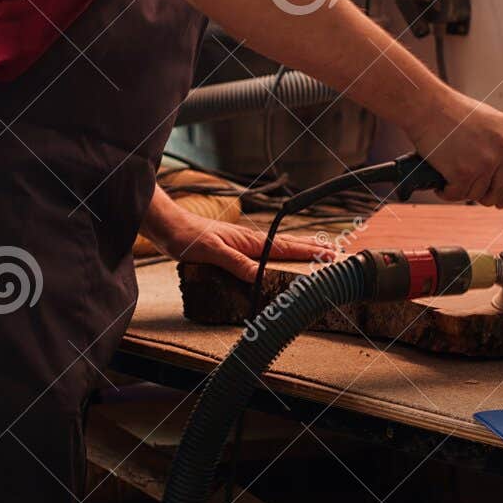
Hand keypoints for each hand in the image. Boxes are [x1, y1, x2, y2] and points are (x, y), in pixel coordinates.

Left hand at [142, 193, 323, 281]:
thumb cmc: (187, 237)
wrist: (168, 227)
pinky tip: (277, 261)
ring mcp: (242, 245)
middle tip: (335, 255)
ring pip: (277, 249)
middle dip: (312, 250)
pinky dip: (277, 257)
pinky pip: (263, 255)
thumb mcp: (212, 252)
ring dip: (298, 253)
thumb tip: (259, 276)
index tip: (332, 255)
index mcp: (251, 241)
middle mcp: (250, 242)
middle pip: (289, 246)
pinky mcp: (232, 250)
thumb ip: (236, 263)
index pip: (288, 247)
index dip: (311, 252)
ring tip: (316, 256)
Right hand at [406, 93, 502, 208]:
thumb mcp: (491, 122)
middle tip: (473, 192)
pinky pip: (458, 195)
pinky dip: (447, 192)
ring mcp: (486, 161)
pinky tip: (442, 183)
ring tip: (451, 176)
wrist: (427, 107)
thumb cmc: (452, 112)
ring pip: (479, 195)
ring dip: (463, 191)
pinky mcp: (465, 173)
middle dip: (488, 197)